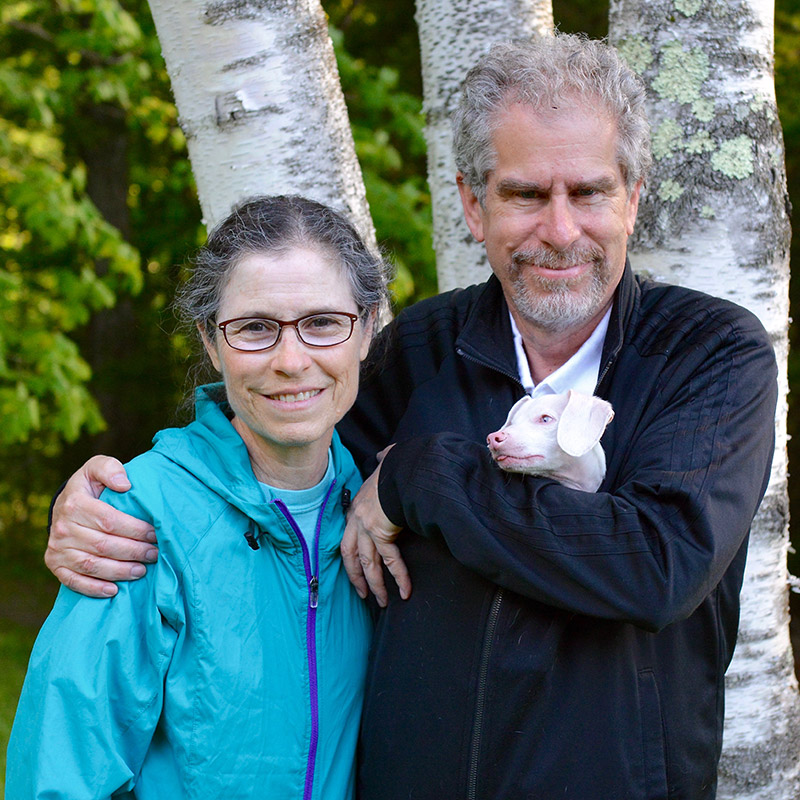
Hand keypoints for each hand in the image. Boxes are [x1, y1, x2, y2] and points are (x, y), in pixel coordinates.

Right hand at [46, 456, 157, 597]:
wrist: (66, 503)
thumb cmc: (91, 486)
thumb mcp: (97, 467)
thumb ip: (110, 469)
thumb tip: (125, 484)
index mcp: (75, 503)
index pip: (110, 521)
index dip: (136, 529)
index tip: (155, 533)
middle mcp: (63, 527)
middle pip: (104, 545)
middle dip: (134, 551)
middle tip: (155, 554)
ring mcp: (57, 548)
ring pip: (93, 565)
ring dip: (120, 571)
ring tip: (142, 571)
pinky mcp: (54, 564)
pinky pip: (74, 581)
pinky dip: (94, 588)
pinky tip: (114, 590)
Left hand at [341, 446, 409, 607]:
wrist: (403, 464)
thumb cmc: (397, 463)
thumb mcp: (385, 462)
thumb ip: (383, 461)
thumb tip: (386, 454)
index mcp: (356, 506)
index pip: (348, 537)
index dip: (351, 556)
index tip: (356, 570)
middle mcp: (357, 518)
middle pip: (351, 555)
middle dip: (357, 577)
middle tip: (364, 594)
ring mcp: (367, 525)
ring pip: (368, 563)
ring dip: (376, 585)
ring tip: (382, 602)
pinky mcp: (381, 531)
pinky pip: (389, 560)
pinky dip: (398, 576)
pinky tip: (405, 591)